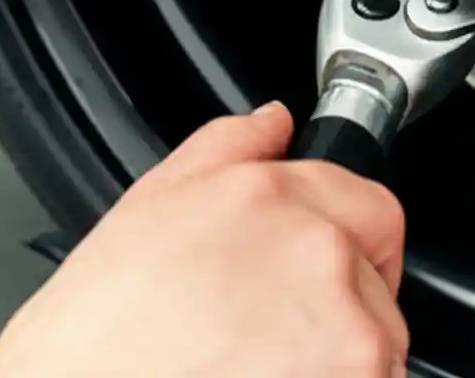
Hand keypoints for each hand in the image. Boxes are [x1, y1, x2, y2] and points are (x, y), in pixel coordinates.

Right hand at [0, 103, 407, 377]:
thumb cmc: (95, 348)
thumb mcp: (142, 217)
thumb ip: (225, 150)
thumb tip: (273, 121)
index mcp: (265, 198)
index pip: (367, 202)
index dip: (343, 241)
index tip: (312, 274)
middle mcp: (317, 251)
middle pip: (373, 272)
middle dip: (339, 299)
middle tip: (269, 335)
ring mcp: (349, 326)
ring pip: (379, 336)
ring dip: (341, 355)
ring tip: (261, 370)